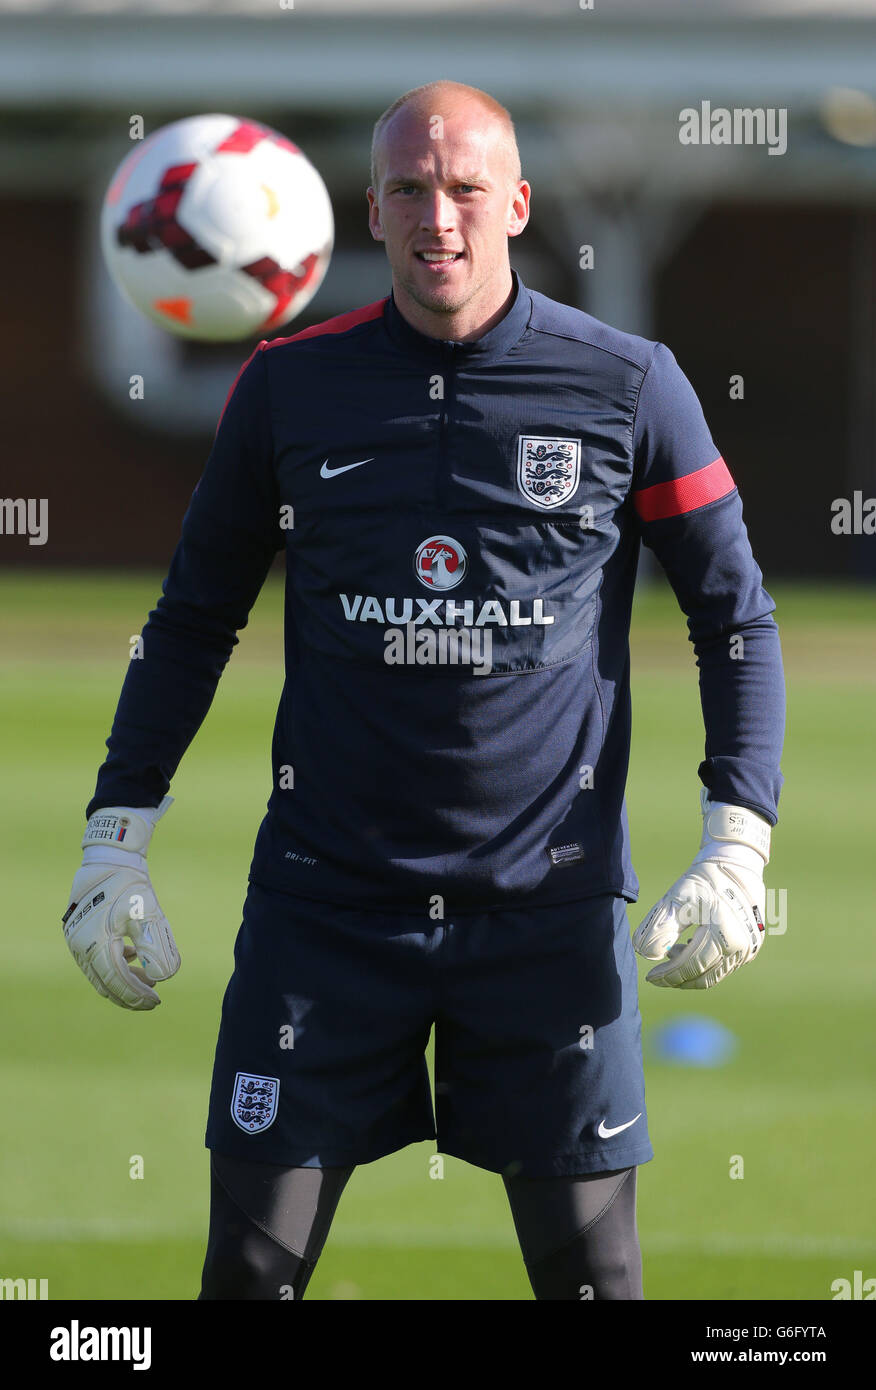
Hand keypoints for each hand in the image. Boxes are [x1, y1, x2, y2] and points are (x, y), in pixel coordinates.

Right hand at [62, 797, 179, 1009]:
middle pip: (105, 984)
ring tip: (148, 980)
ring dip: (123, 981)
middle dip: (130, 996)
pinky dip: (115, 965)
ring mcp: (76, 941)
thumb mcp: (147, 913)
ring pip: (99, 974)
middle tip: (153, 1000)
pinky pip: (95, 961)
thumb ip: (154, 946)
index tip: (156, 1002)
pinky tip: (133, 958)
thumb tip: (163, 977)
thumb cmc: (129, 885)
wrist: (110, 858)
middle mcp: (79, 946)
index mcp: (94, 943)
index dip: (136, 996)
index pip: (117, 982)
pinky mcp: (78, 934)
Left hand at [632, 790, 769, 988]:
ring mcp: (749, 948)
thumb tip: (647, 955)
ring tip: (673, 951)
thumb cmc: (705, 878)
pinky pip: (724, 965)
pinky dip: (704, 964)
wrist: (736, 862)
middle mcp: (741, 946)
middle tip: (657, 973)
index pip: (690, 966)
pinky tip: (689, 946)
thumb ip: (661, 928)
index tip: (649, 977)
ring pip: (714, 974)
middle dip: (677, 978)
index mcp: (724, 934)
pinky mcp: (751, 947)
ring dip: (690, 971)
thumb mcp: (677, 899)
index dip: (668, 975)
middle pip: (703, 976)